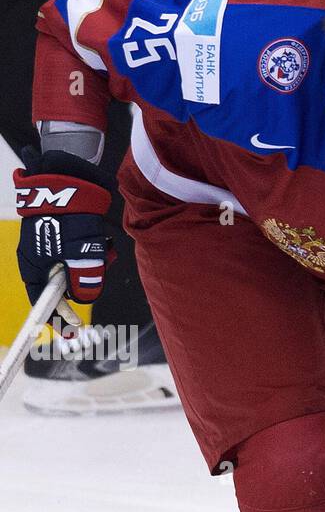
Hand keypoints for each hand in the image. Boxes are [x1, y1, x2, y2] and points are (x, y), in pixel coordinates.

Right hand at [14, 148, 113, 304]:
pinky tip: (104, 240)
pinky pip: (84, 252)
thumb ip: (85, 281)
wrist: (72, 179)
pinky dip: (96, 251)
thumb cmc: (70, 218)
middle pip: (64, 285)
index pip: (41, 299)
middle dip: (86, 281)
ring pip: (79, 268)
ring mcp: (54, 244)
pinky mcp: (69, 234)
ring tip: (104, 251)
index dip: (57, 317)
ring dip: (95, 264)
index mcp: (32, 264)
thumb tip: (85, 297)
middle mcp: (40, 256)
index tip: (72, 332)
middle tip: (100, 271)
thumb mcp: (81, 256)